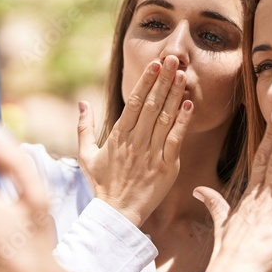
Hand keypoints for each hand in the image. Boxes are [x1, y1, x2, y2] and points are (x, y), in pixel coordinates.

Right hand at [77, 55, 192, 226]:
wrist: (116, 214)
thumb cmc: (102, 185)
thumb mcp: (86, 156)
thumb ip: (84, 128)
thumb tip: (81, 103)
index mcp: (118, 136)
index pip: (134, 102)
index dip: (146, 81)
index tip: (155, 64)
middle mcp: (136, 141)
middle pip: (152, 104)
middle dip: (164, 80)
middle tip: (174, 58)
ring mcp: (152, 153)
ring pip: (165, 118)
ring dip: (175, 94)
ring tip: (183, 74)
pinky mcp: (166, 167)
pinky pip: (175, 140)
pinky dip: (183, 121)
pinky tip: (189, 104)